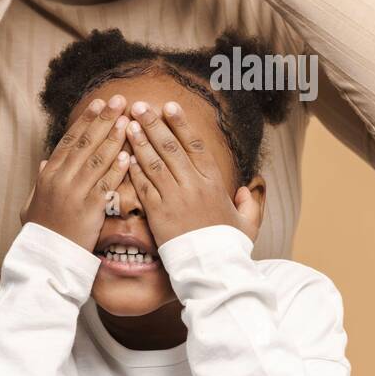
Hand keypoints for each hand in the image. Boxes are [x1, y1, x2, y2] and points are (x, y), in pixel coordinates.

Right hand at [20, 95, 130, 251]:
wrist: (45, 258)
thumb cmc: (41, 231)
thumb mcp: (33, 203)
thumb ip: (40, 180)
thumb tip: (43, 162)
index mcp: (48, 175)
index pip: (69, 140)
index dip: (85, 120)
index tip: (98, 103)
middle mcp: (60, 180)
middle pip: (84, 143)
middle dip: (103, 120)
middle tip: (119, 100)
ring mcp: (74, 194)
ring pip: (96, 159)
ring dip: (113, 138)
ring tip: (127, 120)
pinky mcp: (88, 210)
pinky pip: (106, 185)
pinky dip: (117, 168)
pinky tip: (128, 154)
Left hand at [124, 100, 262, 246]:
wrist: (212, 270)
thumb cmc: (229, 247)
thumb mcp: (247, 224)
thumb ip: (249, 204)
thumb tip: (246, 190)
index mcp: (214, 183)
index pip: (195, 145)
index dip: (181, 124)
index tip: (169, 106)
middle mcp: (194, 186)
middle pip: (170, 148)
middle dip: (154, 124)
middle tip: (139, 106)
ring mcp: (174, 199)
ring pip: (154, 163)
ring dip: (140, 141)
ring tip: (127, 123)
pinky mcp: (158, 214)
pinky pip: (143, 186)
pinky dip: (133, 170)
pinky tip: (125, 156)